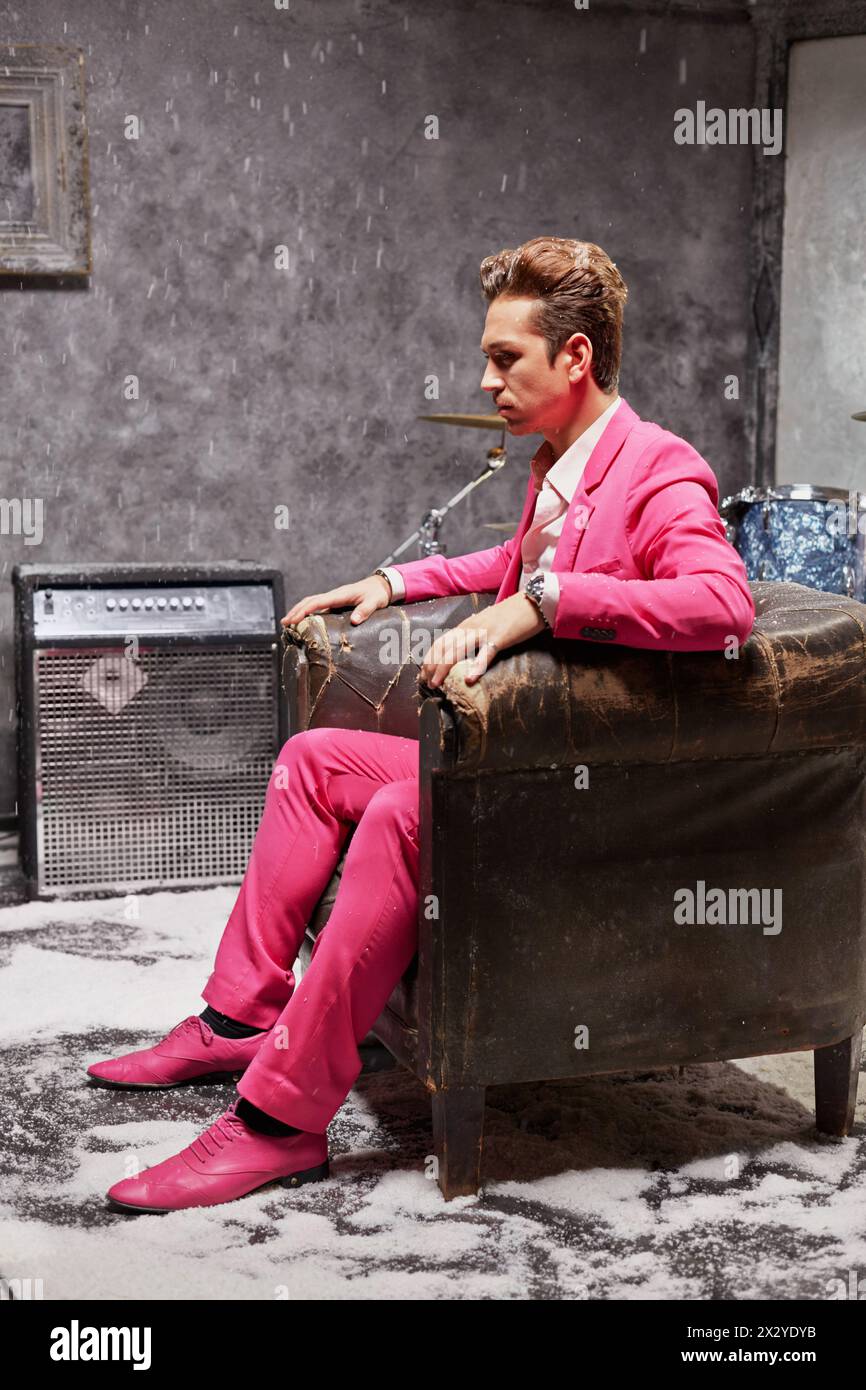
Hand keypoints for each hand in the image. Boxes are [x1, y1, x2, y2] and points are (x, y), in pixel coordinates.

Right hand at [281, 574, 391, 627]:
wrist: (381, 586)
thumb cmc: (377, 593)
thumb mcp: (374, 602)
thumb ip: (365, 610)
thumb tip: (354, 620)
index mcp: (340, 594)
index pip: (317, 602)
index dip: (304, 611)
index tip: (293, 620)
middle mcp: (333, 596)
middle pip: (309, 601)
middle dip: (295, 611)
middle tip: (284, 624)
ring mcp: (333, 599)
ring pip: (311, 603)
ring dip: (299, 611)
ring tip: (288, 623)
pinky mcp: (335, 603)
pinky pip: (318, 607)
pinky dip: (307, 613)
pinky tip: (303, 622)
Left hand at [420, 592, 545, 687]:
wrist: (531, 602)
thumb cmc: (510, 616)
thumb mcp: (485, 624)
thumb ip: (474, 636)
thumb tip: (463, 651)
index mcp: (466, 625)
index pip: (440, 641)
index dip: (429, 658)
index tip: (423, 673)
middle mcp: (470, 628)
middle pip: (444, 647)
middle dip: (431, 666)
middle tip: (425, 682)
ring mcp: (484, 632)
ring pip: (457, 650)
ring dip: (444, 668)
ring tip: (437, 683)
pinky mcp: (499, 638)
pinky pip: (485, 653)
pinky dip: (476, 666)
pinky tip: (469, 678)